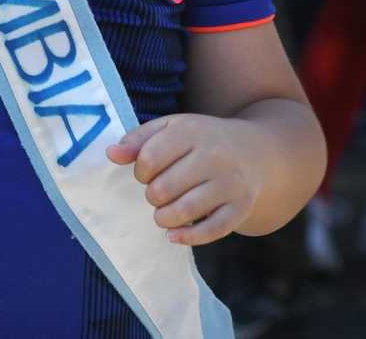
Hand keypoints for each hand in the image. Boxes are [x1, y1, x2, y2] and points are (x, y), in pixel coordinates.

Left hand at [107, 113, 267, 245]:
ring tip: (162, 213)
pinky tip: (174, 235)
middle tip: (157, 193)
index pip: (149, 158)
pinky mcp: (241, 207)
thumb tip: (110, 154)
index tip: (146, 174)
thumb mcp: (171, 129)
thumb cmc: (202, 140)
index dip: (140, 172)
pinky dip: (188, 237)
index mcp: (191, 131)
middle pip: (164, 188)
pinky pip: (212, 230)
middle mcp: (213, 156)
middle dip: (152, 196)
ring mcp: (230, 183)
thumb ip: (138, 140)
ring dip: (164, 218)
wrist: (255, 152)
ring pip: (185, 210)